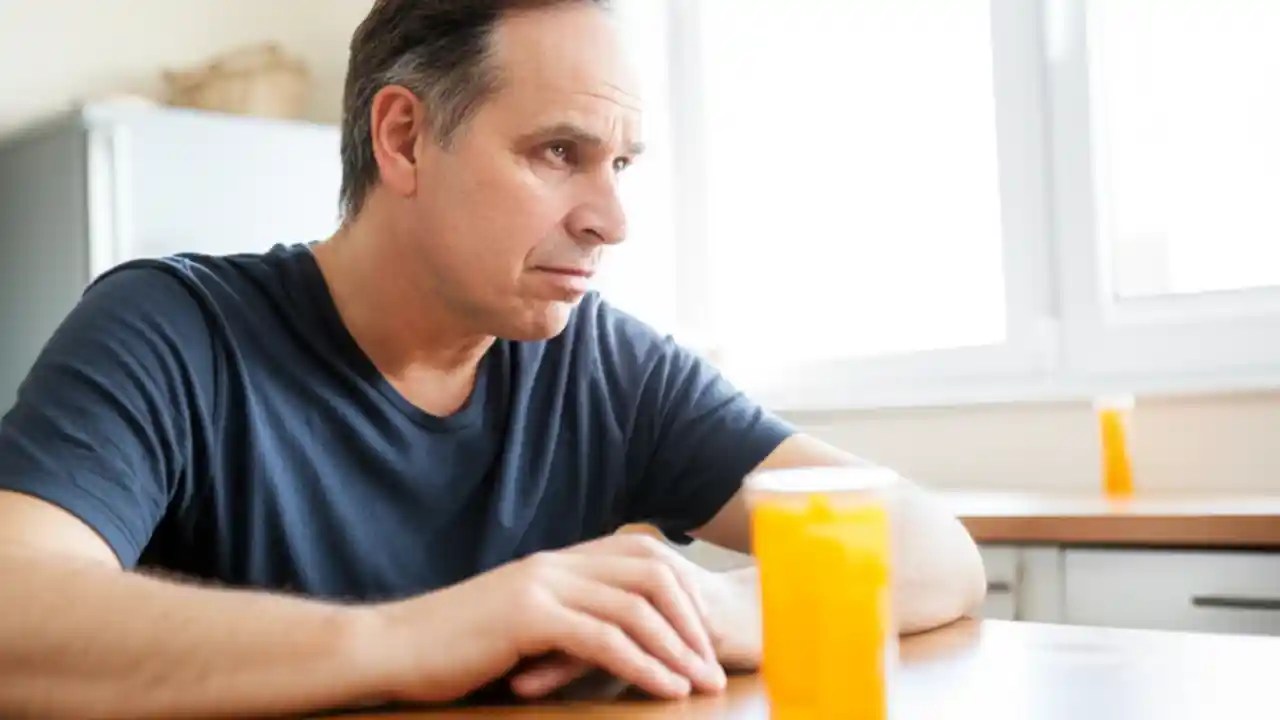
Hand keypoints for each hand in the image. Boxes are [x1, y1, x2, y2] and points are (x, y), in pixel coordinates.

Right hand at [369, 534, 726, 703]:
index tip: (702, 636)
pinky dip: (644, 664)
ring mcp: (543, 586)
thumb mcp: (516, 622)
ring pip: (635, 607)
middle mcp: (556, 564)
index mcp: (556, 561)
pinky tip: (665, 688)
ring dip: (676, 647)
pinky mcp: (529, 617)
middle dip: (690, 619)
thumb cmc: (451, 646)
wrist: (392, 646)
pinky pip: (605, 638)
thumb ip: (560, 618)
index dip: (680, 593)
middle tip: (712, 663)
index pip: (640, 558)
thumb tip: (605, 639)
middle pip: (650, 575)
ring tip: (701, 682)